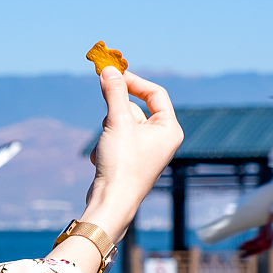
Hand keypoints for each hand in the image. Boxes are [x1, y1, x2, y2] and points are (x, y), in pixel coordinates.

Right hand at [80, 67, 181, 243]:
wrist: (110, 203)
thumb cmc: (122, 165)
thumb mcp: (117, 121)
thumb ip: (114, 93)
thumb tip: (109, 70)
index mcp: (169, 129)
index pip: (155, 94)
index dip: (134, 82)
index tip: (113, 75)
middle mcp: (161, 139)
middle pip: (135, 108)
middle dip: (115, 114)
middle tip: (108, 123)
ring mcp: (146, 151)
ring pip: (121, 123)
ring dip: (107, 131)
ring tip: (106, 149)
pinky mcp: (130, 160)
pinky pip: (115, 139)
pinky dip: (104, 146)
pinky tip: (102, 162)